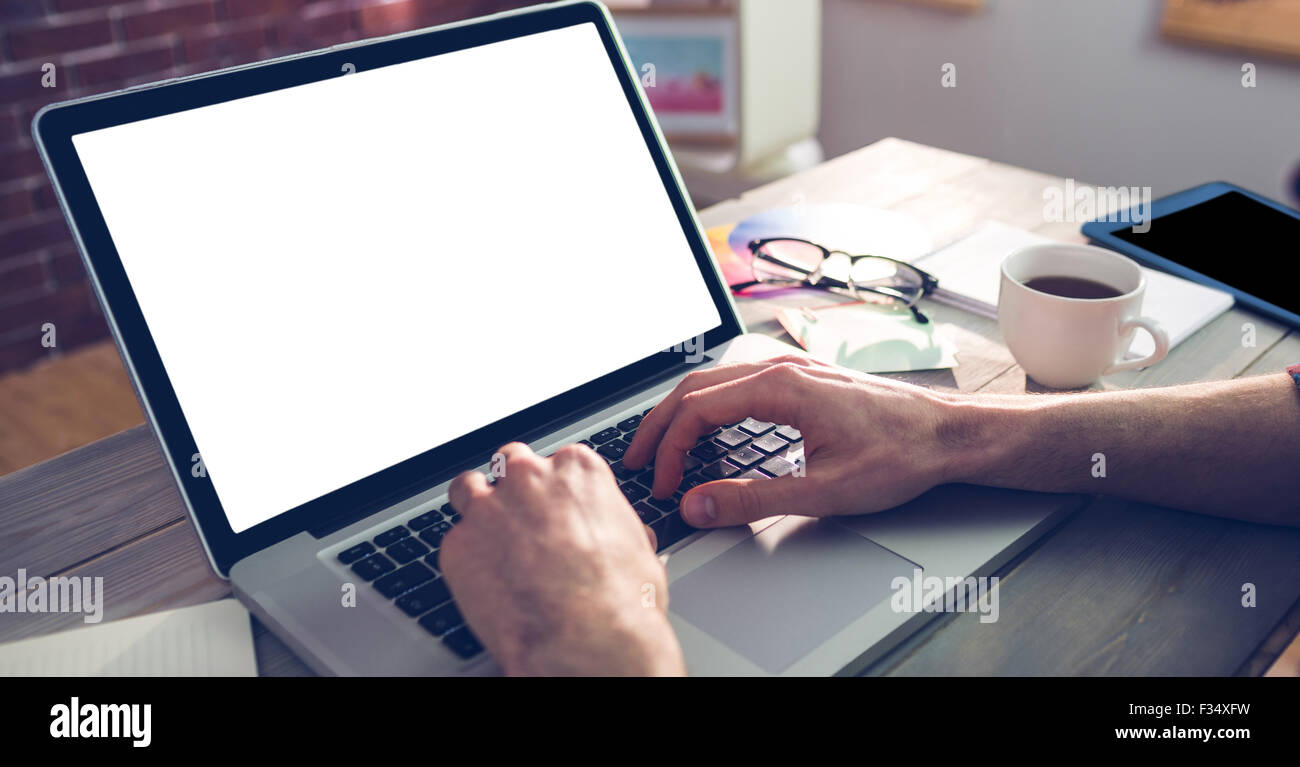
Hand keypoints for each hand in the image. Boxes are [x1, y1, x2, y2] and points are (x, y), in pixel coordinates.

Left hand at [439, 442, 685, 675]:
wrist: (587, 640)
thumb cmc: (621, 599)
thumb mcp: (638, 549)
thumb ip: (615, 527)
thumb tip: (617, 536)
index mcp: (576, 470)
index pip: (554, 462)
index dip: (551, 489)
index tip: (552, 509)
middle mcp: (529, 477)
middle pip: (509, 464)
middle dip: (513, 491)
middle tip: (521, 523)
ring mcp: (488, 508)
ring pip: (468, 489)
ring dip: (477, 511)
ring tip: (487, 540)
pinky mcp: (458, 544)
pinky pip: (454, 543)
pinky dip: (465, 560)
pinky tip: (484, 584)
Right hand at [623, 354, 963, 527]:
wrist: (948, 434)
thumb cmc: (900, 454)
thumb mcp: (824, 490)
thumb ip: (754, 499)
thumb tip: (699, 505)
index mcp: (781, 387)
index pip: (697, 411)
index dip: (669, 450)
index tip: (662, 484)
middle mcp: (781, 369)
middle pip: (695, 388)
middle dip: (659, 426)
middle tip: (637, 463)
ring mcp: (792, 369)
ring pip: (714, 382)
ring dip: (681, 414)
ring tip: (662, 448)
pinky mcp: (801, 379)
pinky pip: (737, 384)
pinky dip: (708, 408)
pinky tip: (707, 433)